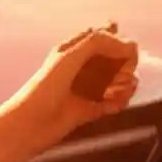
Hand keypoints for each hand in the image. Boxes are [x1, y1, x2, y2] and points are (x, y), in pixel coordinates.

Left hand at [0, 22, 139, 151]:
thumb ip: (99, 43)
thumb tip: (130, 45)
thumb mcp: (70, 56)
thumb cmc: (44, 88)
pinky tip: (113, 105)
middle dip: (126, 67)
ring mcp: (88, 87)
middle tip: (118, 79)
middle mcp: (84, 66)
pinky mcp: (92, 108)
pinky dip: (120, 102)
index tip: (123, 56)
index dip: (121, 44)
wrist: (30, 124)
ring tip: (113, 94)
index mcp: (76, 49)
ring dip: (125, 86)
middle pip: (119, 59)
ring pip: (121, 81)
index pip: (108, 36)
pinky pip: (117, 102)